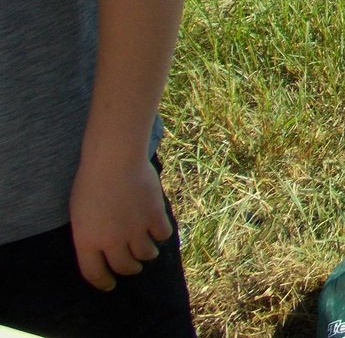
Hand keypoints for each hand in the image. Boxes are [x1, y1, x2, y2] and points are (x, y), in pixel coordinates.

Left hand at [69, 152, 172, 291]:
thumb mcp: (81, 214)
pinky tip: (159, 229)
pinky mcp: (155, 216)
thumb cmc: (91, 181)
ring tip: (149, 251)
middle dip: (130, 269)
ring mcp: (135, 229)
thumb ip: (91, 233)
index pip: (95, 274)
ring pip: (146, 254)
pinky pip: (163, 234)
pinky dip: (162, 234)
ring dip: (148, 254)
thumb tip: (104, 246)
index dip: (103, 282)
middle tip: (133, 267)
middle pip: (124, 266)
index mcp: (87, 241)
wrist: (114, 160)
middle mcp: (112, 241)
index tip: (110, 284)